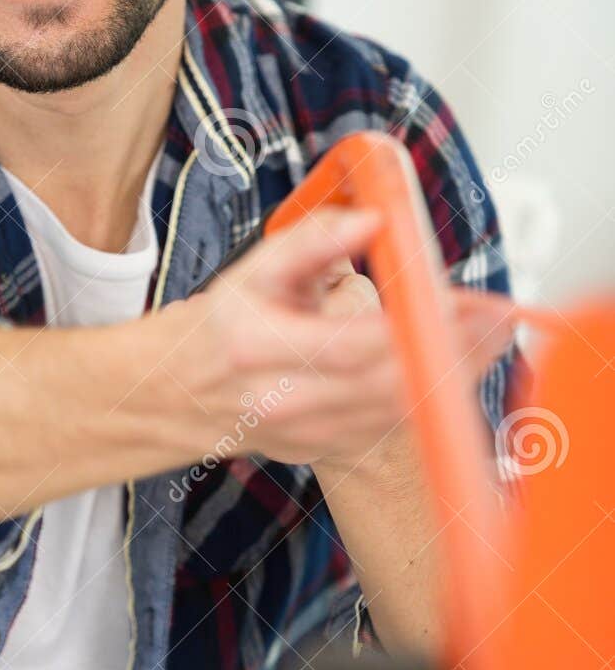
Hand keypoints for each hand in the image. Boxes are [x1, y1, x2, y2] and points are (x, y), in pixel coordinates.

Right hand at [189, 206, 516, 471]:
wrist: (170, 400)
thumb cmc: (209, 332)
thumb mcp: (248, 272)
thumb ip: (310, 242)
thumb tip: (372, 220)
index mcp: (254, 347)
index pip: (353, 345)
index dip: (416, 327)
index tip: (462, 300)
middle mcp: (280, 400)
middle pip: (388, 384)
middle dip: (454, 350)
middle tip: (499, 314)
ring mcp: (304, 434)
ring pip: (398, 411)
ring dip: (453, 373)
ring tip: (490, 334)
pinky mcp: (323, 450)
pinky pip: (391, 426)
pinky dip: (430, 395)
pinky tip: (456, 365)